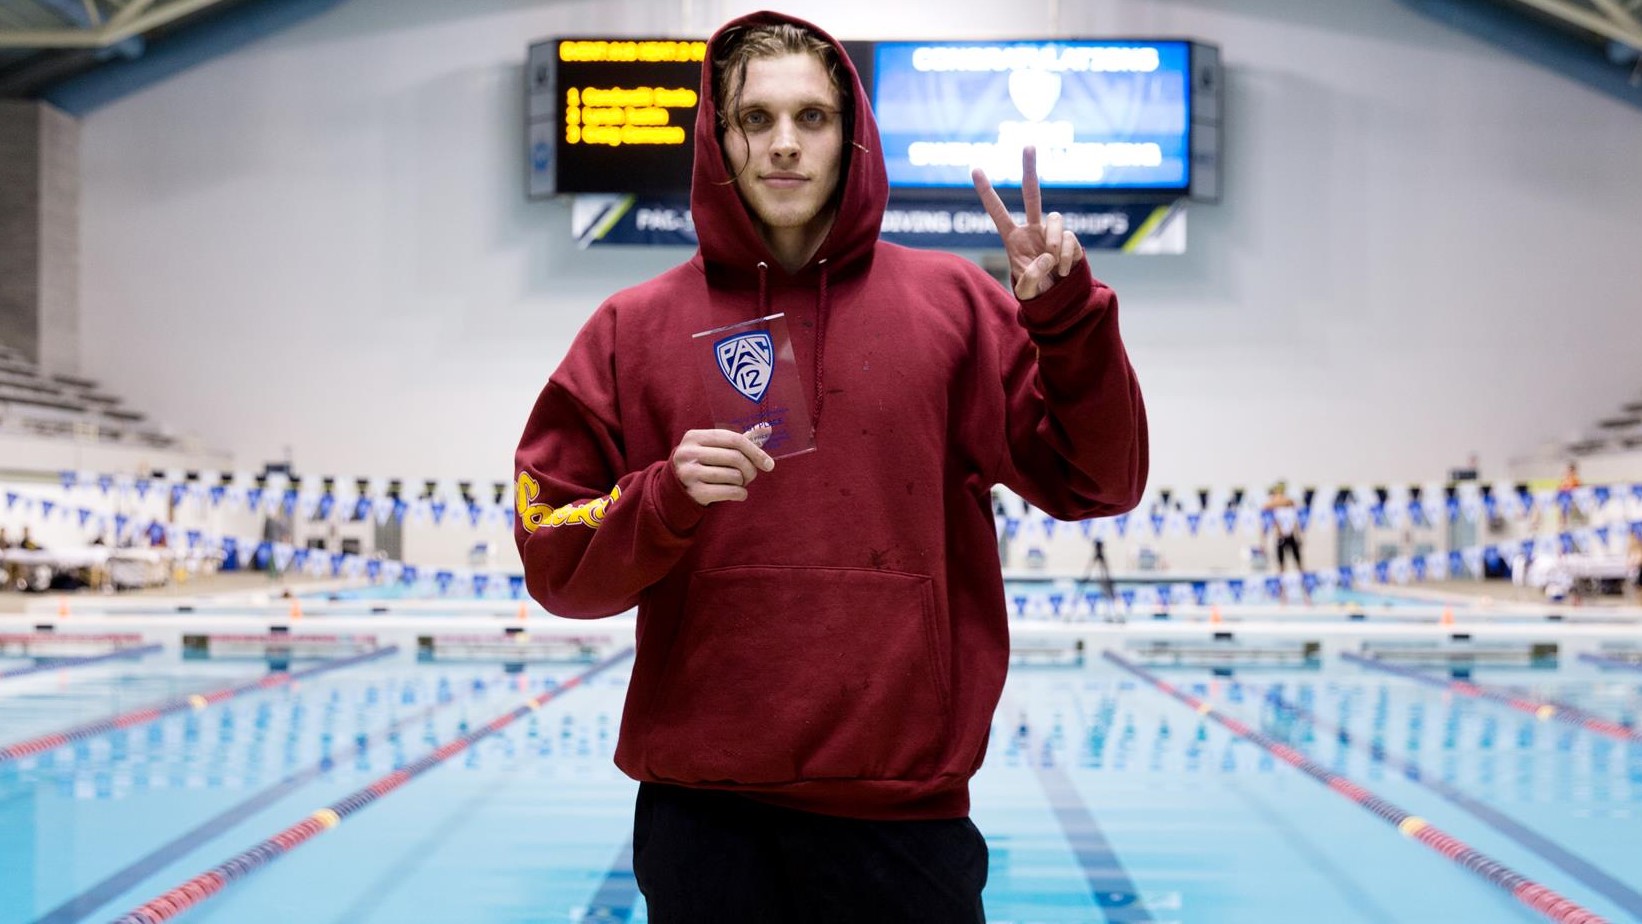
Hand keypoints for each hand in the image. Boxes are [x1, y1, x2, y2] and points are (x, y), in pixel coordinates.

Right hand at [671, 425, 774, 505]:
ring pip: (734, 476)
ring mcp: (689, 473)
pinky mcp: (695, 492)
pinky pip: (730, 492)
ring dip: (743, 482)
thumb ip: (739, 440)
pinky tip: (737, 493)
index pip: (734, 439)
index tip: (769, 464)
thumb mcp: (714, 448)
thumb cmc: (702, 464)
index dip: (755, 451)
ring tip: (737, 483)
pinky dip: (740, 494)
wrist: (675, 488)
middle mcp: (689, 453)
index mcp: (695, 436)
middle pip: (735, 457)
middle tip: (752, 475)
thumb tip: (767, 427)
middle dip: (750, 469)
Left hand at [972, 146, 1084, 299]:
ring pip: (1056, 219)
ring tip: (1053, 266)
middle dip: (1030, 169)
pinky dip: (1068, 256)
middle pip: (1033, 194)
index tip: (975, 168)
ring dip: (1055, 242)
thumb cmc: (1036, 294)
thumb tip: (1046, 257)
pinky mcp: (1071, 239)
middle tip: (1028, 144)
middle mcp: (1033, 230)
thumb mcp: (1026, 290)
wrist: (1059, 301)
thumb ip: (1031, 276)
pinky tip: (1063, 271)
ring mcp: (1053, 232)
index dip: (987, 191)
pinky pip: (1071, 239)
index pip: (998, 212)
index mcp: (1013, 238)